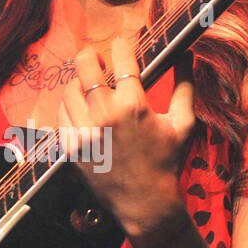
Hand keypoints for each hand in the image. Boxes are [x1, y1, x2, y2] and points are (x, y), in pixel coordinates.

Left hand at [56, 34, 194, 236]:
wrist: (145, 203)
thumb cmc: (167, 162)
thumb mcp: (183, 123)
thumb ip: (185, 86)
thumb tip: (186, 54)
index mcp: (134, 105)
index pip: (120, 57)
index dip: (121, 45)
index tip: (122, 44)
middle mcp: (105, 115)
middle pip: (84, 65)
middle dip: (91, 56)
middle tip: (97, 60)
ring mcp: (84, 132)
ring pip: (69, 89)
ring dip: (79, 84)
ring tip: (89, 89)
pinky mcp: (71, 148)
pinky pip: (61, 116)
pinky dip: (69, 110)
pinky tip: (81, 112)